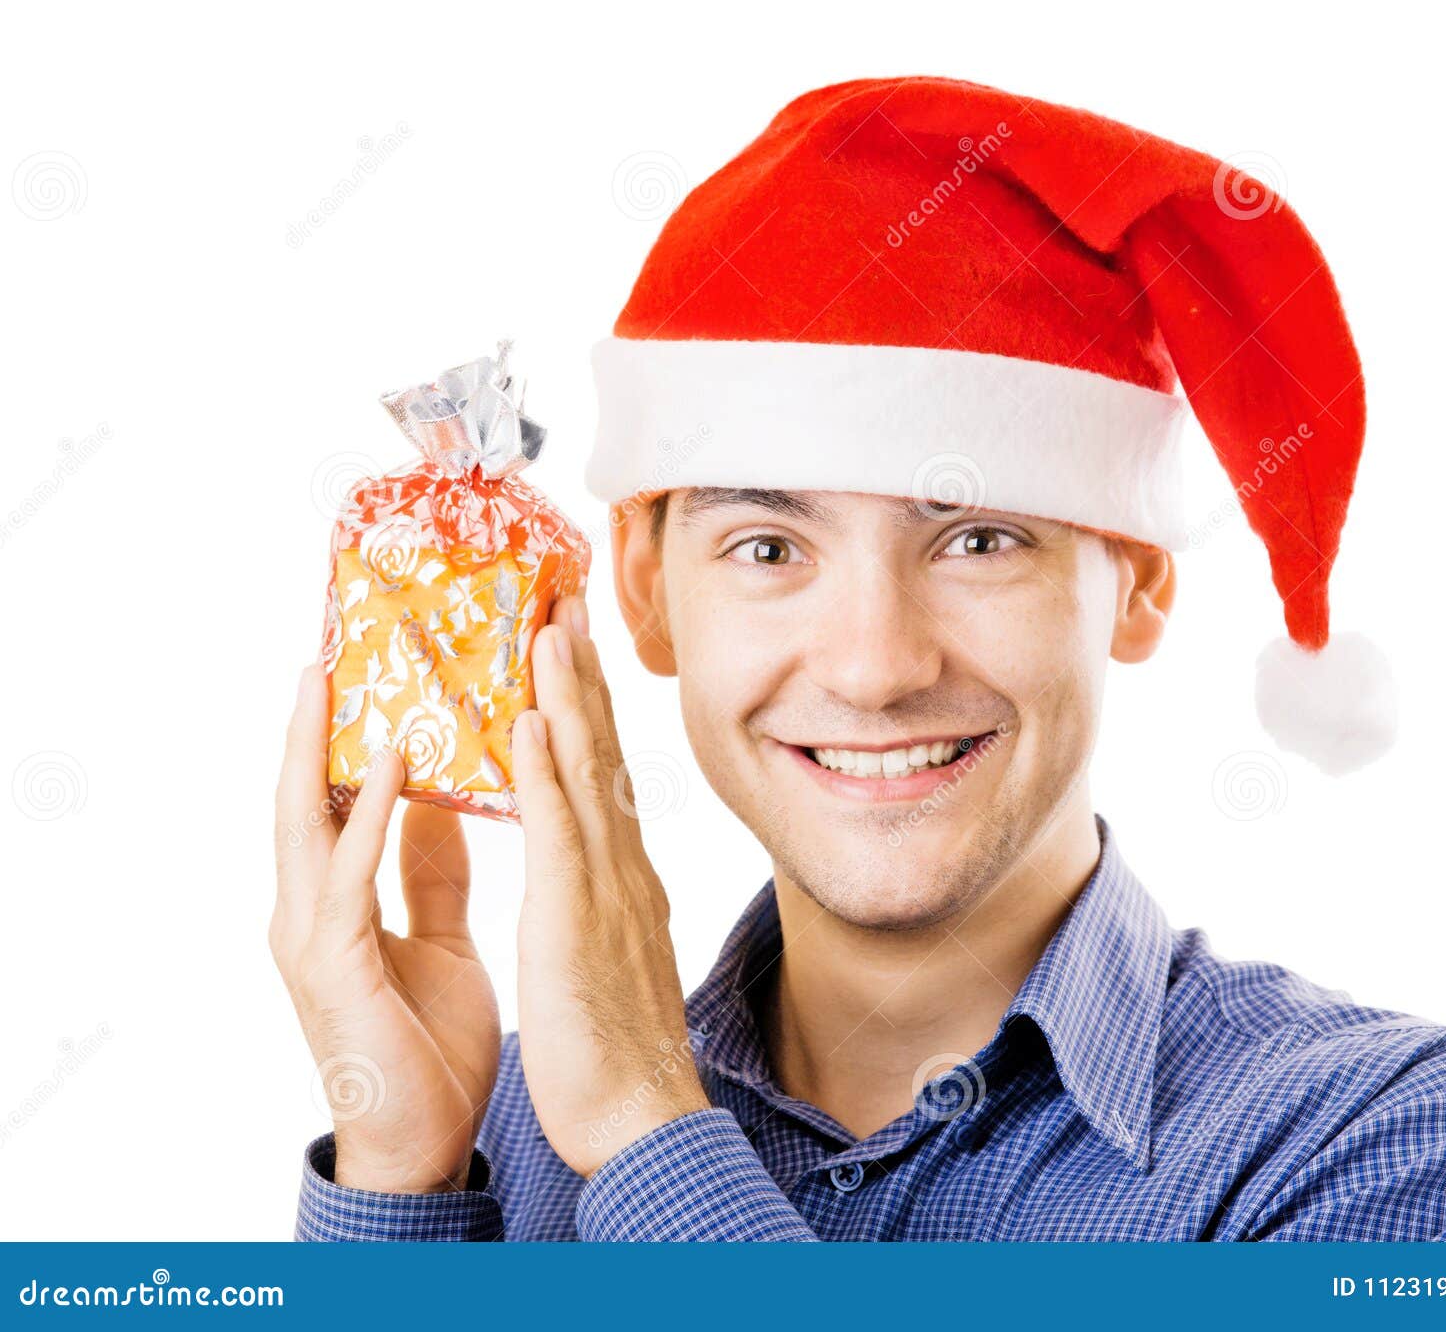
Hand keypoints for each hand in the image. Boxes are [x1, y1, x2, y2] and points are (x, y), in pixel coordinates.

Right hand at [271, 666, 501, 1193]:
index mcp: (336, 903)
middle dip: (315, 722)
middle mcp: (310, 911)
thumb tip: (443, 802)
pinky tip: (395, 766)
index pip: (335, 801)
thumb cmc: (429, 1043)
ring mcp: (312, 938)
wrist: (426, 1143)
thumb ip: (429, 873)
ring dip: (326, 747)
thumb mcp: (437, 938)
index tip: (365, 666)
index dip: (344, 735)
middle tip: (328, 645)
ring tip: (336, 675)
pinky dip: (368, 817)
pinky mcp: (334, 966)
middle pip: (305, 796)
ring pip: (307, 821)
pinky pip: (349, 876)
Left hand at [510, 597, 709, 1176]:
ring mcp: (604, 887)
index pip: (600, 771)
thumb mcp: (609, 951)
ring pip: (581, 772)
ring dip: (563, 694)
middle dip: (579, 673)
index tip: (569, 642)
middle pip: (598, 752)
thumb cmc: (617, 1048)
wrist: (643, 1120)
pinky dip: (543, 768)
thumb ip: (602, 897)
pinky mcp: (576, 919)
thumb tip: (594, 863)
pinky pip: (557, 830)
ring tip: (547, 624)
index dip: (585, 703)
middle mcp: (619, 866)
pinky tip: (529, 718)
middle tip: (563, 599)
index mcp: (620, 875)